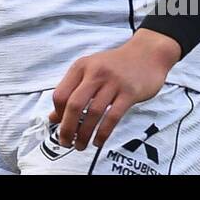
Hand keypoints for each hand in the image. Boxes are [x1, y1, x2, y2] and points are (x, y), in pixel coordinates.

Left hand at [47, 29, 181, 151]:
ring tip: (80, 145)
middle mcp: (95, 72)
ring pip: (93, 113)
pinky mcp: (129, 93)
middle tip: (65, 142)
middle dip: (67, 128)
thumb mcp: (90, 71)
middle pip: (74, 104)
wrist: (146, 54)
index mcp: (81, 67)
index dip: (57, 114)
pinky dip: (103, 133)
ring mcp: (113, 82)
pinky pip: (112, 117)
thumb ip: (72, 91)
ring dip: (84, 133)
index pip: (60, 94)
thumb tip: (53, 117)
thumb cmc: (115, 65)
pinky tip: (98, 141)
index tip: (60, 125)